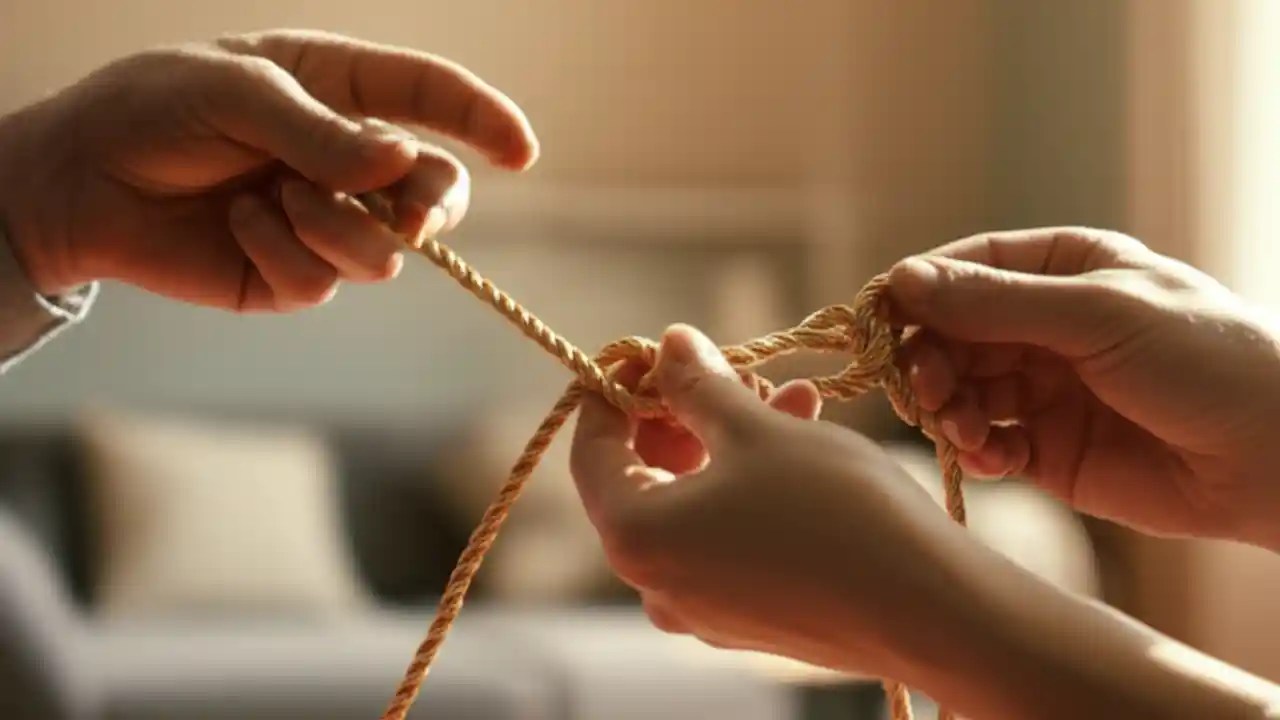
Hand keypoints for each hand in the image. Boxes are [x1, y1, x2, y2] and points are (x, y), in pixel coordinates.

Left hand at [0, 30, 537, 310]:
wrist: (78, 184)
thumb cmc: (154, 110)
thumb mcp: (236, 92)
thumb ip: (321, 131)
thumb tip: (402, 165)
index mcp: (341, 89)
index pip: (433, 97)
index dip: (486, 120)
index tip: (521, 151)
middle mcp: (345, 157)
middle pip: (436, 191)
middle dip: (430, 205)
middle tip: (406, 210)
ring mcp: (324, 220)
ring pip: (387, 251)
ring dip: (336, 227)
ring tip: (272, 200)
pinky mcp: (293, 274)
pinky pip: (326, 282)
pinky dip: (285, 254)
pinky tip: (240, 225)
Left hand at [569, 324, 981, 680]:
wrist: (930, 610)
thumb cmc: (833, 510)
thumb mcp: (756, 430)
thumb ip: (698, 385)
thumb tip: (669, 344)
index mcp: (634, 536)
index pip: (591, 448)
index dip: (618, 389)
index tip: (656, 350)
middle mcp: (655, 583)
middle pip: (643, 475)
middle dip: (689, 412)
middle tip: (736, 370)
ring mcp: (703, 608)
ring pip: (695, 502)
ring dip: (733, 442)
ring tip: (792, 396)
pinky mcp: (749, 620)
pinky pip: (728, 538)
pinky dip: (752, 487)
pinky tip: (804, 441)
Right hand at [888, 227, 1279, 547]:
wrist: (1278, 458)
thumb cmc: (1204, 360)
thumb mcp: (1098, 314)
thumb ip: (996, 302)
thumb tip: (900, 280)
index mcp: (1065, 268)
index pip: (967, 268)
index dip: (919, 292)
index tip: (879, 320)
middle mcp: (1046, 326)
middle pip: (951, 333)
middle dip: (930, 359)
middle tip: (925, 387)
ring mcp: (1044, 389)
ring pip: (960, 390)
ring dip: (948, 408)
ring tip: (963, 425)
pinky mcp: (1048, 450)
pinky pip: (986, 443)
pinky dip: (974, 450)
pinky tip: (988, 456)